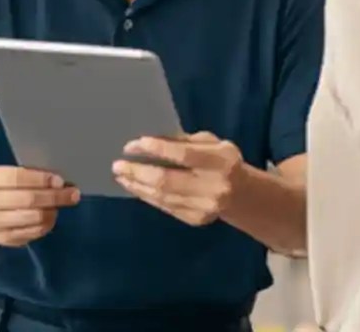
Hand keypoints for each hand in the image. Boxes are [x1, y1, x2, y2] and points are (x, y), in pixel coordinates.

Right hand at [0, 166, 80, 247]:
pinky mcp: (2, 239)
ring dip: (53, 211)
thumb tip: (57, 179)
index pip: (18, 178)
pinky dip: (46, 224)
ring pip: (32, 218)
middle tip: (73, 193)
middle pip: (28, 200)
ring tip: (63, 204)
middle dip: (55, 196)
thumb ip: (24, 175)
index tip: (60, 180)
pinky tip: (52, 216)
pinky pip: (32, 233)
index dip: (41, 179)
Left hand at [112, 131, 244, 226]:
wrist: (242, 195)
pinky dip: (147, 196)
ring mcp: (204, 207)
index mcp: (220, 161)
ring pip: (162, 197)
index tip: (132, 145)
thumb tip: (147, 141)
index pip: (182, 155)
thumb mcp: (210, 142)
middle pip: (167, 180)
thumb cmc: (221, 160)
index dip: (156, 149)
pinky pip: (165, 207)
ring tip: (121, 176)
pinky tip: (135, 187)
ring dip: (137, 186)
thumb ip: (182, 141)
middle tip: (117, 165)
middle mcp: (213, 186)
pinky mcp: (196, 220)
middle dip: (138, 172)